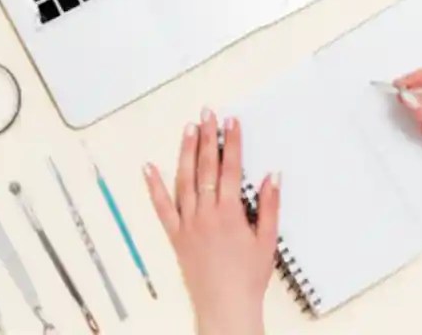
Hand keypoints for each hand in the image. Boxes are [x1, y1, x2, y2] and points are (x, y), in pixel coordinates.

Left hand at [146, 109, 277, 334]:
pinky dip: (154, 186)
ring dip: (185, 152)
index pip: (230, 169)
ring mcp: (188, 223)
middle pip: (206, 168)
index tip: (231, 122)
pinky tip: (148, 167)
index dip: (231, 142)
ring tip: (188, 129)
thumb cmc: (247, 277)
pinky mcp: (175, 235)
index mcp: (230, 214)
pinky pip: (161, 207)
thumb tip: (272, 176)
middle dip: (207, 138)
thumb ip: (270, 206)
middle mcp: (206, 214)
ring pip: (184, 180)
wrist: (225, 306)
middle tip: (207, 114)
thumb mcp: (268, 240)